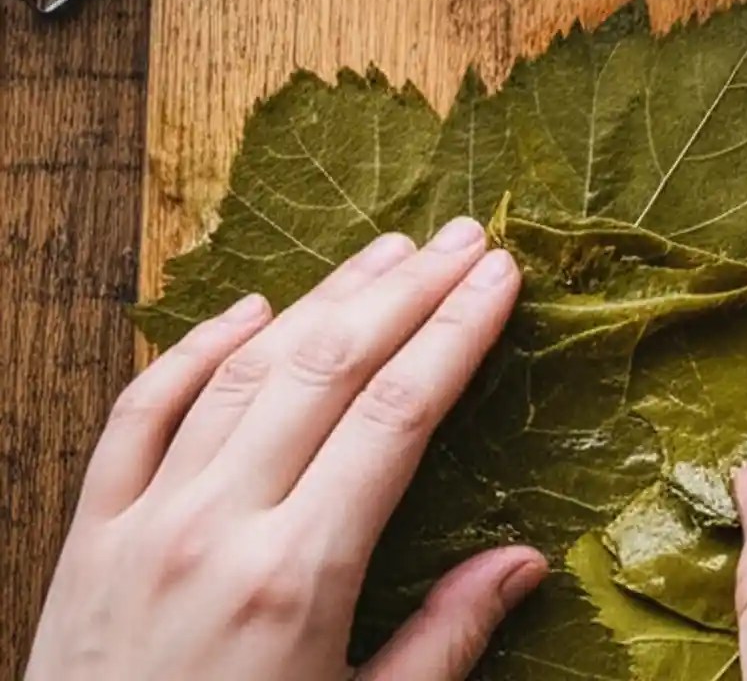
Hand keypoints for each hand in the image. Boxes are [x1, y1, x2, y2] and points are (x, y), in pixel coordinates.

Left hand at [26, 219, 547, 680]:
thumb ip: (446, 638)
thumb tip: (526, 561)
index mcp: (298, 576)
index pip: (397, 415)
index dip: (456, 333)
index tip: (498, 278)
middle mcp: (218, 526)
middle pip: (329, 369)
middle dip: (406, 292)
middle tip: (460, 237)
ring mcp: (144, 518)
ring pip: (243, 370)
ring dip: (322, 300)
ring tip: (384, 253)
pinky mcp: (93, 529)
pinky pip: (140, 410)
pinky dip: (194, 348)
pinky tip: (247, 307)